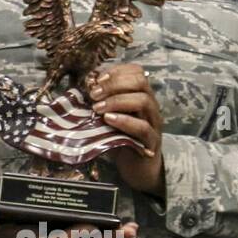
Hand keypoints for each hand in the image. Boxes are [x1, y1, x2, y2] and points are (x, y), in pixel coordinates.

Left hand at [87, 63, 164, 195]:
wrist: (137, 167)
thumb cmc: (120, 138)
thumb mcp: (108, 116)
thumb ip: (100, 102)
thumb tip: (84, 88)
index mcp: (140, 95)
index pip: (136, 72)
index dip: (116, 71)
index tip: (96, 78)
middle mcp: (149, 105)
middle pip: (140, 81)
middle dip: (114, 83)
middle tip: (94, 94)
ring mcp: (153, 122)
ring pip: (143, 101)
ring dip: (117, 100)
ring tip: (98, 108)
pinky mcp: (151, 141)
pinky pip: (143, 127)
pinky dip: (125, 121)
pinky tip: (109, 120)